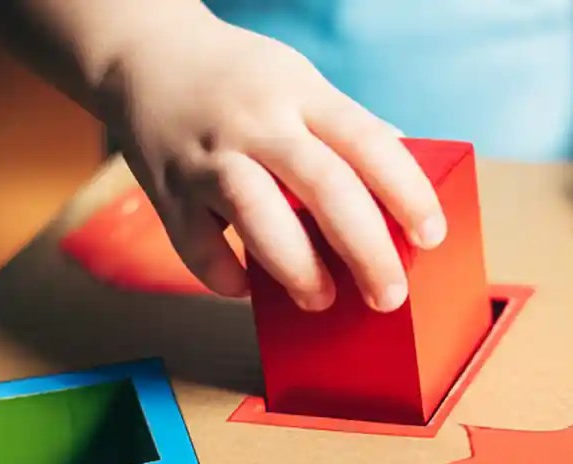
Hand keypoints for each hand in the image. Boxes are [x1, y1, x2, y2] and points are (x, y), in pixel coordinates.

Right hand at [100, 15, 444, 311]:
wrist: (140, 53)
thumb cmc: (240, 79)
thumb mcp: (302, 83)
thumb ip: (350, 130)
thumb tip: (411, 175)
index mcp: (302, 95)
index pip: (368, 142)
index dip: (407, 192)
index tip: (432, 236)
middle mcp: (256, 123)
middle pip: (324, 186)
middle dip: (366, 249)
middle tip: (389, 295)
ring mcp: (207, 157)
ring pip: (257, 214)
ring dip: (297, 268)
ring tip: (323, 301)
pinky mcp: (166, 191)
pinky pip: (196, 246)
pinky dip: (225, 276)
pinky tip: (249, 288)